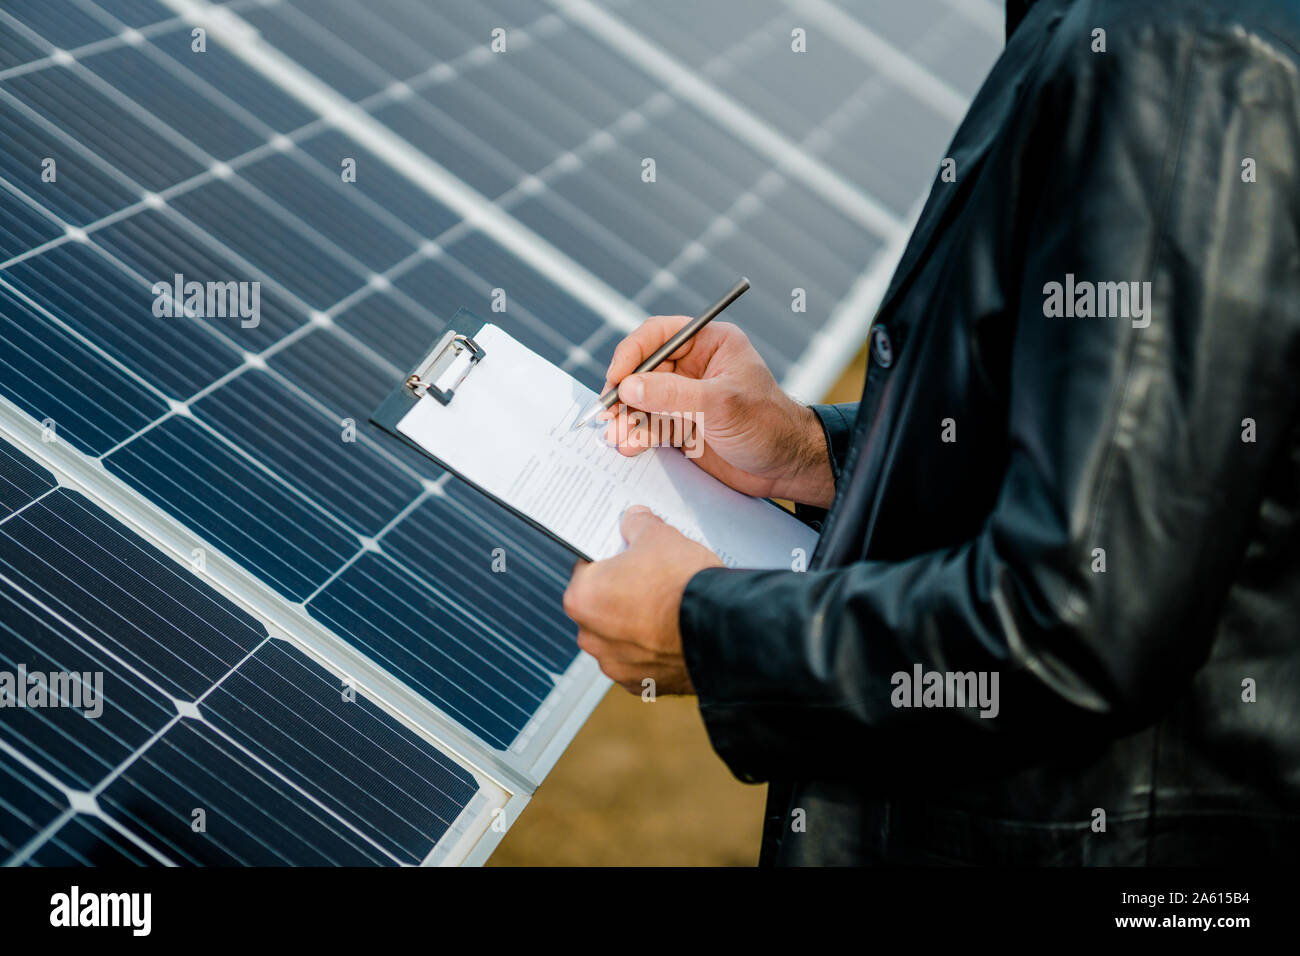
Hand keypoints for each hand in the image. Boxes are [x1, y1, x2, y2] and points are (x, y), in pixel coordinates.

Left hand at [563, 506, 723, 695]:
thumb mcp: (659, 536)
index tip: (626, 556)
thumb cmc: (682, 585)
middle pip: (601, 606)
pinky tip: (673, 633)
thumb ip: (639, 525)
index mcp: (582, 598)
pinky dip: (653, 650)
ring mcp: (615, 665)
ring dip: (636, 625)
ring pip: (620, 637)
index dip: (610, 559)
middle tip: (650, 579)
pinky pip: (640, 662)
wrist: (721, 630)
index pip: (586, 569)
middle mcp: (591, 637)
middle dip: (621, 594)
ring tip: (667, 608)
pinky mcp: (641, 685)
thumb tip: (635, 520)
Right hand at [599, 316, 835, 507]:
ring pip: (643, 401)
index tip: (616, 378)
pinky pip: (650, 425)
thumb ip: (672, 394)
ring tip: (617, 437)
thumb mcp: (720, 404)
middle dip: (623, 393)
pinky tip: (629, 446)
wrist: (786, 467)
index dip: (632, 354)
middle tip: (608, 414)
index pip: (659, 336)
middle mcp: (695, 367)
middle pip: (643, 370)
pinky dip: (637, 435)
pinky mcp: (683, 426)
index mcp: (710, 344)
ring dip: (627, 418)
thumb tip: (628, 386)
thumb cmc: (769, 424)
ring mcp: (687, 398)